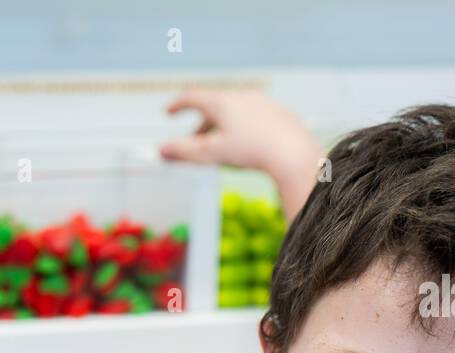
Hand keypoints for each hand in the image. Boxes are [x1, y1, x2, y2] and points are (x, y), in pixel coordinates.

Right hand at [161, 89, 323, 222]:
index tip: (169, 112)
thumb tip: (162, 150)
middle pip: (214, 106)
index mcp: (222, 102)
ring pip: (234, 111)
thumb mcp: (211, 154)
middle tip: (193, 141)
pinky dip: (241, 128)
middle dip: (200, 124)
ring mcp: (262, 103)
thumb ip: (184, 151)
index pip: (193, 97)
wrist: (293, 154)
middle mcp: (242, 97)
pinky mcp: (278, 113)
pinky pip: (253, 117)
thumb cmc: (252, 152)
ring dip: (221, 126)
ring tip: (219, 146)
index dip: (177, 105)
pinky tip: (246, 145)